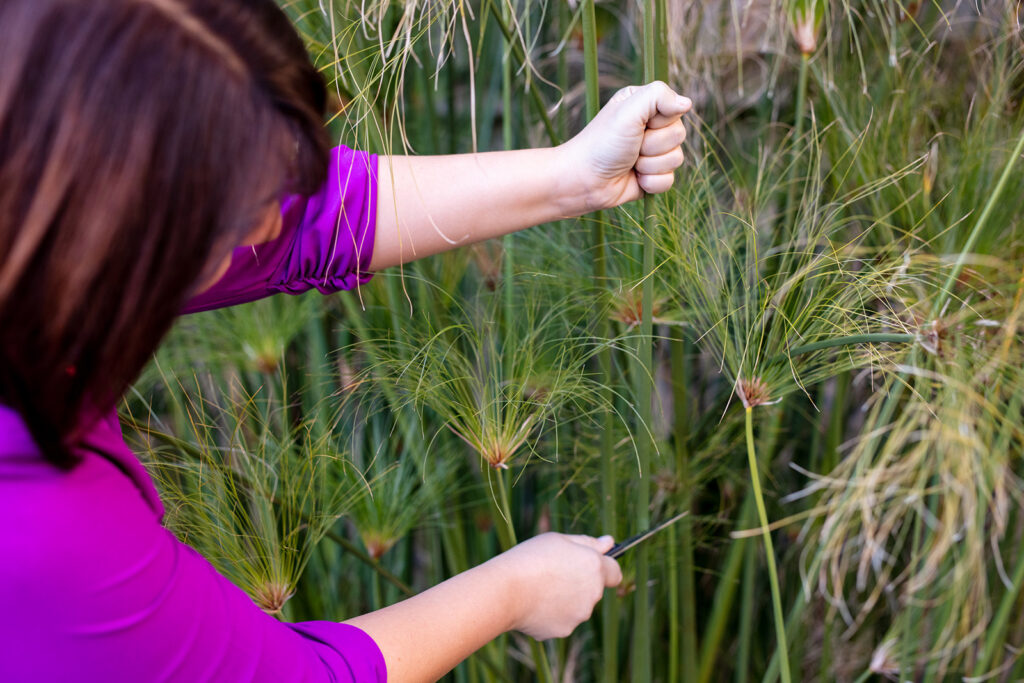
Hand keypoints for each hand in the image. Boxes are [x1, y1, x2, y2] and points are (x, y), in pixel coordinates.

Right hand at [490, 533, 622, 639]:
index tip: (588, 566)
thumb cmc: (530, 558)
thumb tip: (610, 542)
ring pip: (577, 606)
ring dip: (564, 599)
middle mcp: (593, 593)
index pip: (615, 572)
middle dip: (578, 583)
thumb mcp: (559, 540)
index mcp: (595, 567)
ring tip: (538, 588)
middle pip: (593, 589)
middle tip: (551, 573)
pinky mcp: (564, 630)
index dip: (604, 568)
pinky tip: (533, 604)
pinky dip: (551, 614)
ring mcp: (579, 614)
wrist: (506, 590)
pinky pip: (561, 620)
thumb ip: (587, 543)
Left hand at [560, 80, 691, 212]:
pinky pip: (670, 180)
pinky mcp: (653, 175)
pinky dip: (651, 182)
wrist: (585, 181)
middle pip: (679, 134)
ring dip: (650, 165)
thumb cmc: (602, 143)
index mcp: (646, 104)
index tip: (638, 124)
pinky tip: (635, 179)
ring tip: (630, 163)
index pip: (676, 108)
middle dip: (653, 145)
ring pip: (677, 159)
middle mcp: (652, 125)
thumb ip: (658, 97)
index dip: (659, 121)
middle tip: (631, 147)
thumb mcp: (628, 111)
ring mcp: (653, 152)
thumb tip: (688, 103)